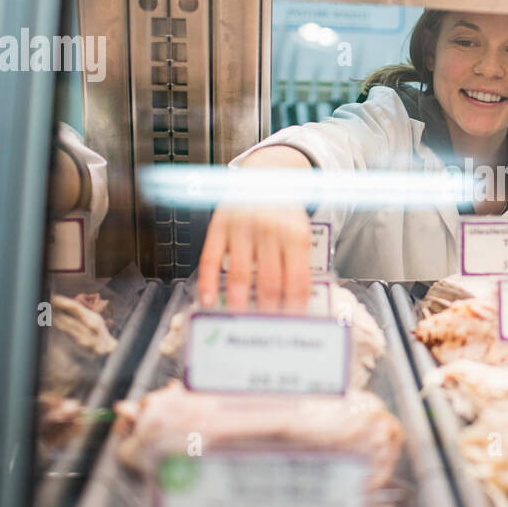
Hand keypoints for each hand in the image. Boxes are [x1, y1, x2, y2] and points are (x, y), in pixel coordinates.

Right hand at [197, 146, 314, 311]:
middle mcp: (270, 231)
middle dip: (268, 311)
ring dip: (239, 303)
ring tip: (238, 322)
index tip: (290, 326)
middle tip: (264, 331)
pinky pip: (210, 258)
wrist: (266, 175)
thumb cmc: (285, 213)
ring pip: (240, 274)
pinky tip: (208, 300)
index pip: (297, 281)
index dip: (294, 307)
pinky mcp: (219, 225)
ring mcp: (242, 227)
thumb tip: (296, 304)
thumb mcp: (300, 232)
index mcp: (296, 235)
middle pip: (269, 282)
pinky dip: (207, 282)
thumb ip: (298, 263)